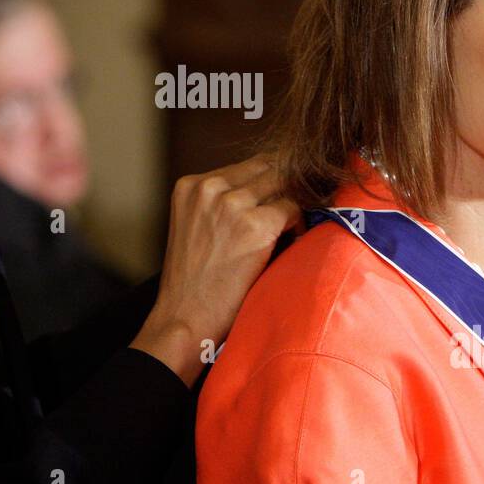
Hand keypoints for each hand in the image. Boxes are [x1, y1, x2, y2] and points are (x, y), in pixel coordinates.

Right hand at [130, 153, 299, 387]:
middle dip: (287, 185)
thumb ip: (219, 203)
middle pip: (268, 167)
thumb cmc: (192, 282)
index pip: (247, 165)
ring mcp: (232, 204)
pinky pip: (292, 210)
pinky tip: (290, 242)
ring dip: (292, 204)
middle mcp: (210, 187)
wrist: (184, 318)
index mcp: (190, 185)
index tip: (284, 192)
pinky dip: (297, 224)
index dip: (271, 179)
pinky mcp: (256, 225)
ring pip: (283, 185)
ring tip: (292, 228)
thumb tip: (265, 191)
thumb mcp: (193, 226)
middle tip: (300, 205)